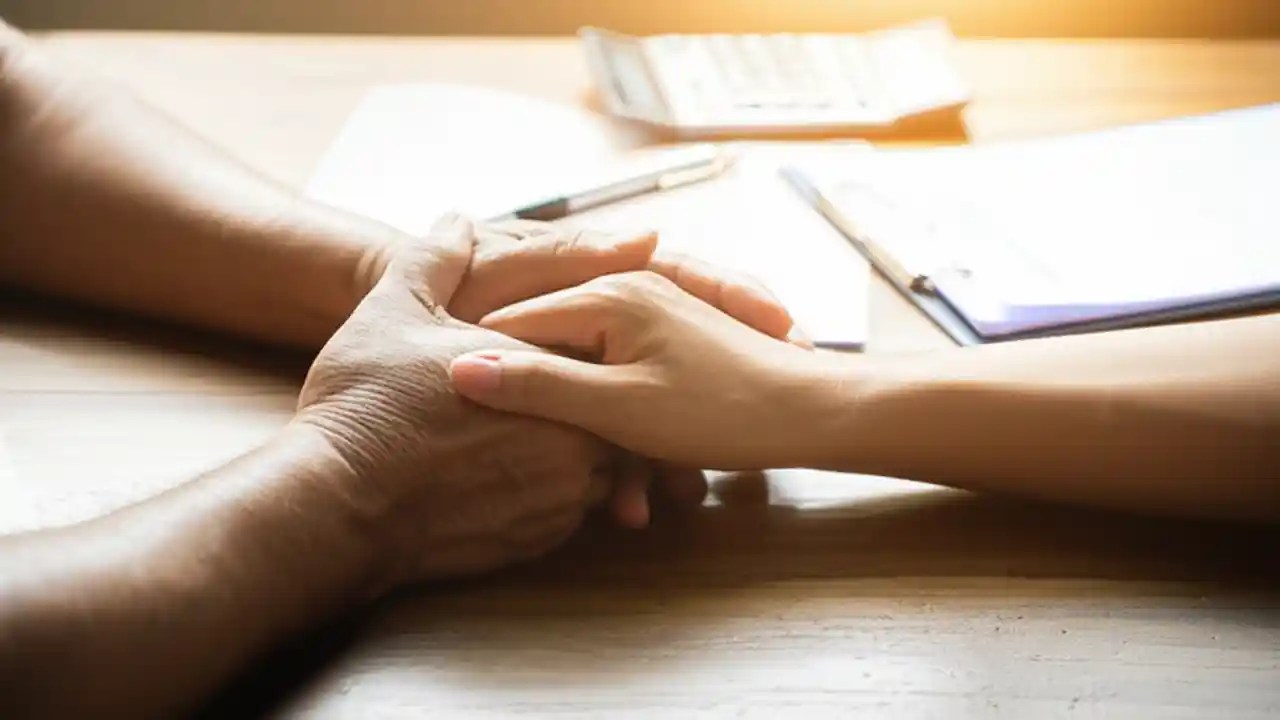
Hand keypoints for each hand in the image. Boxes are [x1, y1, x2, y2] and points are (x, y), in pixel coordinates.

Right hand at [294, 214, 618, 583]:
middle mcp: (575, 435)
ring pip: (601, 463)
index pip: (597, 342)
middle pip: (611, 407)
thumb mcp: (394, 311)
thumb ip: (436, 260)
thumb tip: (456, 221)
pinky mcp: (543, 540)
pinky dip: (560, 491)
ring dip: (583, 448)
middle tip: (572, 388)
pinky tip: (519, 476)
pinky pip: (576, 509)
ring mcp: (564, 494)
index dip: (584, 337)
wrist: (337, 508)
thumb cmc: (365, 405)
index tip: (564, 338)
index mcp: (552, 371)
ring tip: (541, 433)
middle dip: (594, 396)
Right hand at [425, 218, 811, 523]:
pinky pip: (626, 383)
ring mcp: (655, 317)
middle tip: (521, 461)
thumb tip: (464, 369)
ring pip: (591, 374)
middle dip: (540, 408)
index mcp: (607, 296)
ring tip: (614, 498)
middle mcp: (630, 292)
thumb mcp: (617, 406)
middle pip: (551, 346)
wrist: (817, 413)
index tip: (452, 412)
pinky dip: (624, 429)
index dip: (479, 367)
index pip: (513, 324)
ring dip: (591, 434)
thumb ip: (539, 384)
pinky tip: (636, 486)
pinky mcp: (674, 347)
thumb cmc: (720, 410)